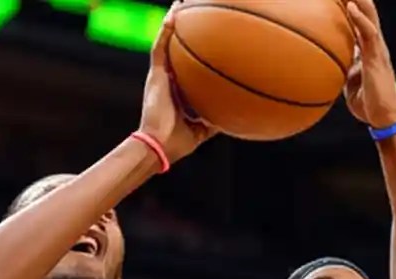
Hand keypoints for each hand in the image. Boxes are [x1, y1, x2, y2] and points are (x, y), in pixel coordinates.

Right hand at [139, 3, 215, 163]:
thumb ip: (218, 117)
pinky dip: (165, 30)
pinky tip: (174, 14)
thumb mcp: (205, 128)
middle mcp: (168, 80)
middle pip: (176, 50)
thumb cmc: (178, 143)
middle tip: (192, 13)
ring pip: (166, 43)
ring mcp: (160, 76)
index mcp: (178, 92)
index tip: (206, 40)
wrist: (160, 146)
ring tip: (181, 4)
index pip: (187, 68)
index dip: (194, 54)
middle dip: (183, 32)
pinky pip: (160, 47)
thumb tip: (239, 112)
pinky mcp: (155, 75)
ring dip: (172, 23)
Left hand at [341, 0, 395, 127]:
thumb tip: (332, 61)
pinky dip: (360, 19)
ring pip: (369, 17)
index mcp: (367, 49)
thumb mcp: (350, 81)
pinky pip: (369, 34)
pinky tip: (351, 7)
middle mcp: (374, 45)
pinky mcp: (377, 57)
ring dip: (360, 0)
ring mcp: (377, 50)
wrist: (383, 117)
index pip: (358, 22)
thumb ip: (344, 67)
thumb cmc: (367, 101)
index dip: (350, 7)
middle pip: (366, 14)